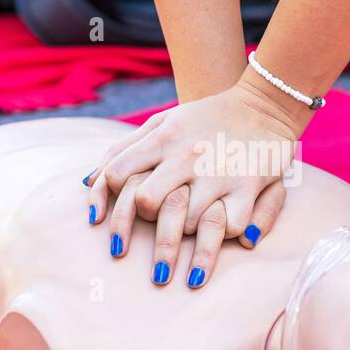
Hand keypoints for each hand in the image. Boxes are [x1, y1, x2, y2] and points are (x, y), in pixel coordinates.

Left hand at [85, 72, 312, 287]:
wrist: (263, 106)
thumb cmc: (203, 118)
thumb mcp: (162, 121)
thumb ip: (124, 149)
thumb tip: (86, 182)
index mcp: (163, 138)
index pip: (118, 173)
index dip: (106, 200)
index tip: (101, 221)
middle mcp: (187, 156)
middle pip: (147, 202)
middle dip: (140, 224)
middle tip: (137, 239)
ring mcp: (218, 173)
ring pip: (187, 221)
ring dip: (182, 236)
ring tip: (181, 244)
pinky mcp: (248, 187)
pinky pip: (229, 226)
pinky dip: (222, 237)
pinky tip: (216, 244)